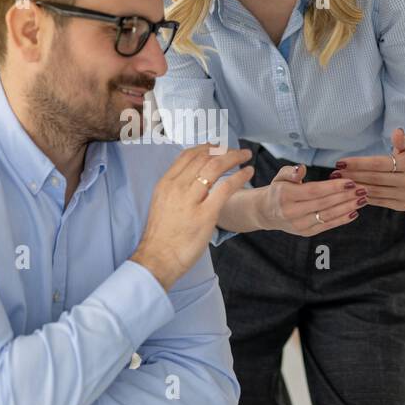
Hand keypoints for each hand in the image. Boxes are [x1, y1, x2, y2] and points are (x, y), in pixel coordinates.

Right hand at [132, 145, 254, 288]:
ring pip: (215, 167)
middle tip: (236, 151)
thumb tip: (193, 179)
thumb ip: (176, 189)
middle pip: (204, 158)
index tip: (217, 145)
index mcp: (166, 183)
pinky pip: (226, 188)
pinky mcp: (205, 215)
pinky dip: (240, 176)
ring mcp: (191, 200)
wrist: (157, 258)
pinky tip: (248, 172)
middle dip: (223, 150)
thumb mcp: (162, 204)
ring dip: (234, 157)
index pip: (187, 155)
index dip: (206, 147)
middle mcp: (177, 187)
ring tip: (245, 156)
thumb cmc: (162, 235)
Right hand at [255, 162, 365, 234]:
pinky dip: (341, 220)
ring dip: (347, 208)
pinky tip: (354, 212)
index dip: (333, 187)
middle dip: (345, 196)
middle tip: (363, 189)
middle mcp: (291, 212)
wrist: (267, 212)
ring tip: (362, 199)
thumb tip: (301, 169)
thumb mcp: (280, 176)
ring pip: (327, 216)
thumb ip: (290, 171)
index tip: (351, 181)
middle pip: (323, 204)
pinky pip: (326, 226)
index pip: (314, 191)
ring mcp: (299, 225)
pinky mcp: (305, 233)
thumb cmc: (278, 190)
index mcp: (285, 196)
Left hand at [331, 128, 404, 211]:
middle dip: (352, 175)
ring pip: (375, 192)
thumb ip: (402, 140)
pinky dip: (363, 197)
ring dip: (354, 187)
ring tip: (338, 182)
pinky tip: (350, 191)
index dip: (358, 163)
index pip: (378, 164)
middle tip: (334, 173)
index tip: (340, 162)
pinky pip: (379, 201)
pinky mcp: (403, 206)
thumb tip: (397, 131)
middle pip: (374, 179)